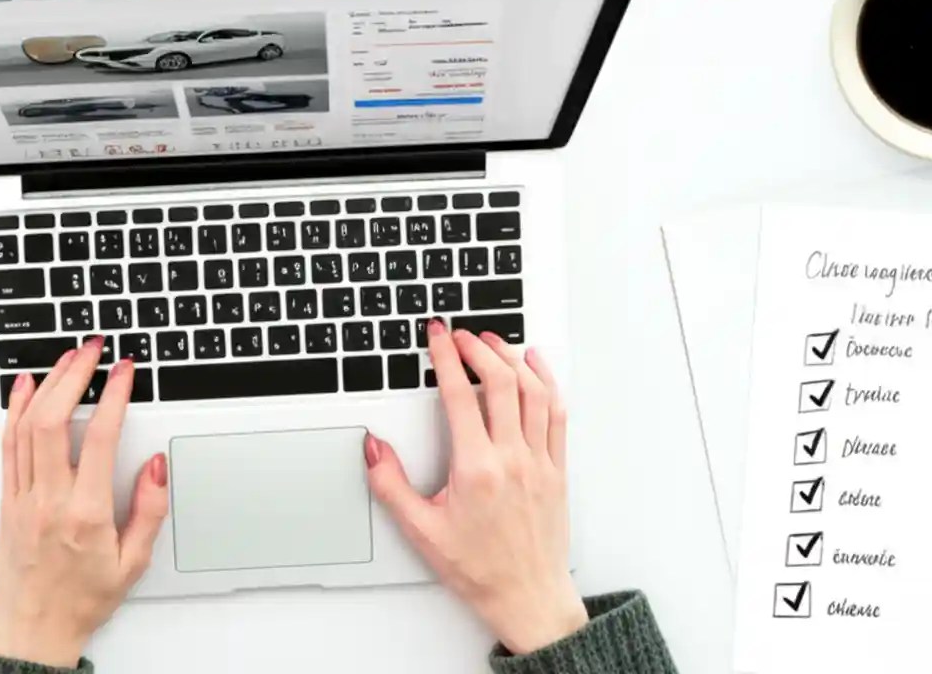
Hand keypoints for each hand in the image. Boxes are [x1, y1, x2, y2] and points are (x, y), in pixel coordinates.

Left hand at [0, 339, 168, 667]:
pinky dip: (15, 410)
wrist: (32, 632)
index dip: (112, 396)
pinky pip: (8, 445)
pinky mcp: (8, 501)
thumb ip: (149, 510)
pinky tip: (24, 389)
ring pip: (26, 427)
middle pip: (52, 420)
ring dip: (47, 386)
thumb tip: (155, 465)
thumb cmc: (82, 600)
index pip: (98, 438)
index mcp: (85, 514)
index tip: (124, 371)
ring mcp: (22, 499)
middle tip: (93, 350)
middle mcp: (48, 501)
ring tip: (66, 359)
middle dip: (74, 376)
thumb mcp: (134, 563)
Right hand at [365, 322, 585, 654]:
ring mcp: (539, 462)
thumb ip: (391, 485)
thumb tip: (374, 447)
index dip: (447, 356)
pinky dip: (548, 383)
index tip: (438, 336)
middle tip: (462, 334)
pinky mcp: (557, 469)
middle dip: (480, 348)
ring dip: (513, 359)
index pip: (460, 395)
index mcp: (476, 470)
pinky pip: (557, 414)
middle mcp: (512, 459)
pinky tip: (536, 367)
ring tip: (494, 342)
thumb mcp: (421, 531)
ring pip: (534, 392)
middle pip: (501, 382)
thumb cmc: (479, 569)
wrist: (527, 597)